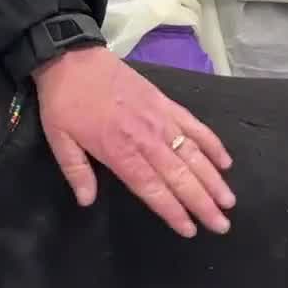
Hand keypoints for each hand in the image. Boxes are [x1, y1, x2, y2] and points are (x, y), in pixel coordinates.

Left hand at [32, 46, 234, 236]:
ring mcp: (160, 119)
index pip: (152, 188)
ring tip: (229, 201)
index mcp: (119, 151)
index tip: (190, 229)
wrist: (73, 58)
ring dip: (213, 179)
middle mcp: (146, 138)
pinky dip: (212, 144)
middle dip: (202, 203)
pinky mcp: (166, 102)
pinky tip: (226, 162)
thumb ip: (76, 171)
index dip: (172, 211)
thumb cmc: (64, 101)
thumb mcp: (58, 139)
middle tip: (222, 225)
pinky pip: (195, 126)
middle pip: (180, 177)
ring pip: (194, 154)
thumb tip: (86, 202)